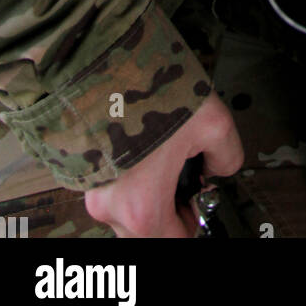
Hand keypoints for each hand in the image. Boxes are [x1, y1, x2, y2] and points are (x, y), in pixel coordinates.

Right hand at [84, 92, 243, 237]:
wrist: (100, 63)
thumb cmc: (147, 92)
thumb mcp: (212, 122)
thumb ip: (226, 155)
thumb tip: (219, 166)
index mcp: (142, 207)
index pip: (175, 241)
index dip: (193, 222)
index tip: (198, 200)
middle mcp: (110, 207)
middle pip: (147, 229)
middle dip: (168, 208)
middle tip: (181, 174)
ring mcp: (90, 189)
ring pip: (125, 209)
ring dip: (146, 191)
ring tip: (160, 151)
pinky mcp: (80, 168)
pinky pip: (108, 187)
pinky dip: (125, 175)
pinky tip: (139, 143)